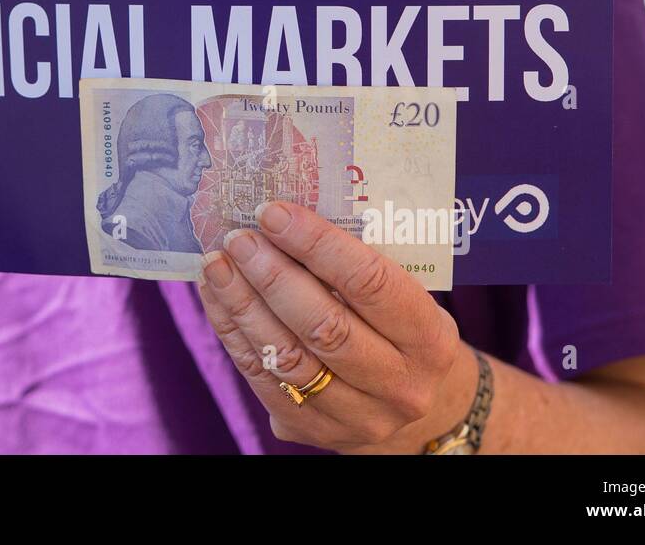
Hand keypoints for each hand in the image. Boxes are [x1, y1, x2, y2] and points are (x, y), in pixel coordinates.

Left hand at [196, 199, 477, 452]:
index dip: (316, 244)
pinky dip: (232, 332)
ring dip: (242, 304)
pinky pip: (261, 379)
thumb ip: (359, 265)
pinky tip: (215, 297)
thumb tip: (284, 215)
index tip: (273, 213)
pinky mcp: (312, 432)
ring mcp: (357, 417)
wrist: (421, 409)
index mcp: (429, 340)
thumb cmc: (403, 331)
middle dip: (272, 275)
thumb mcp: (407, 297)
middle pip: (324, 326)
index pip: (370, 283)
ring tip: (216, 264)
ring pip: (287, 357)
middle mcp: (399, 386)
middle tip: (239, 239)